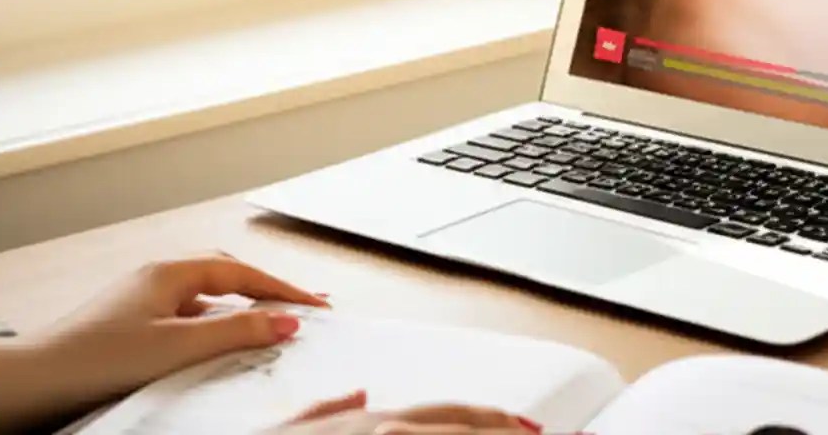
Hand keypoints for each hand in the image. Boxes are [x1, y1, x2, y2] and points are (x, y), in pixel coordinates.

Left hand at [0, 253, 326, 428]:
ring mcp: (142, 299)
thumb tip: (287, 322)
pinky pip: (188, 315)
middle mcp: (157, 278)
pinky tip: (221, 340)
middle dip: (267, 290)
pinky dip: (216, 323)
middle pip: (228, 275)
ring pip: (207, 296)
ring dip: (242, 306)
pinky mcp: (131, 323)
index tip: (317, 305)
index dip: (284, 289)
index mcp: (171, 272)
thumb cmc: (96, 359)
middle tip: (302, 306)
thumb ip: (236, 333)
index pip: (244, 273)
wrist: (36, 380)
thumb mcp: (179, 346)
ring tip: (272, 320)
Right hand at [270, 390, 540, 433]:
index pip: (450, 414)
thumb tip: (357, 396)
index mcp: (368, 422)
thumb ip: (324, 412)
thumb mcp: (286, 429)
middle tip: (541, 432)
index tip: (529, 427)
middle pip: (464, 426)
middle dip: (506, 430)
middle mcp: (380, 431)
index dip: (495, 420)